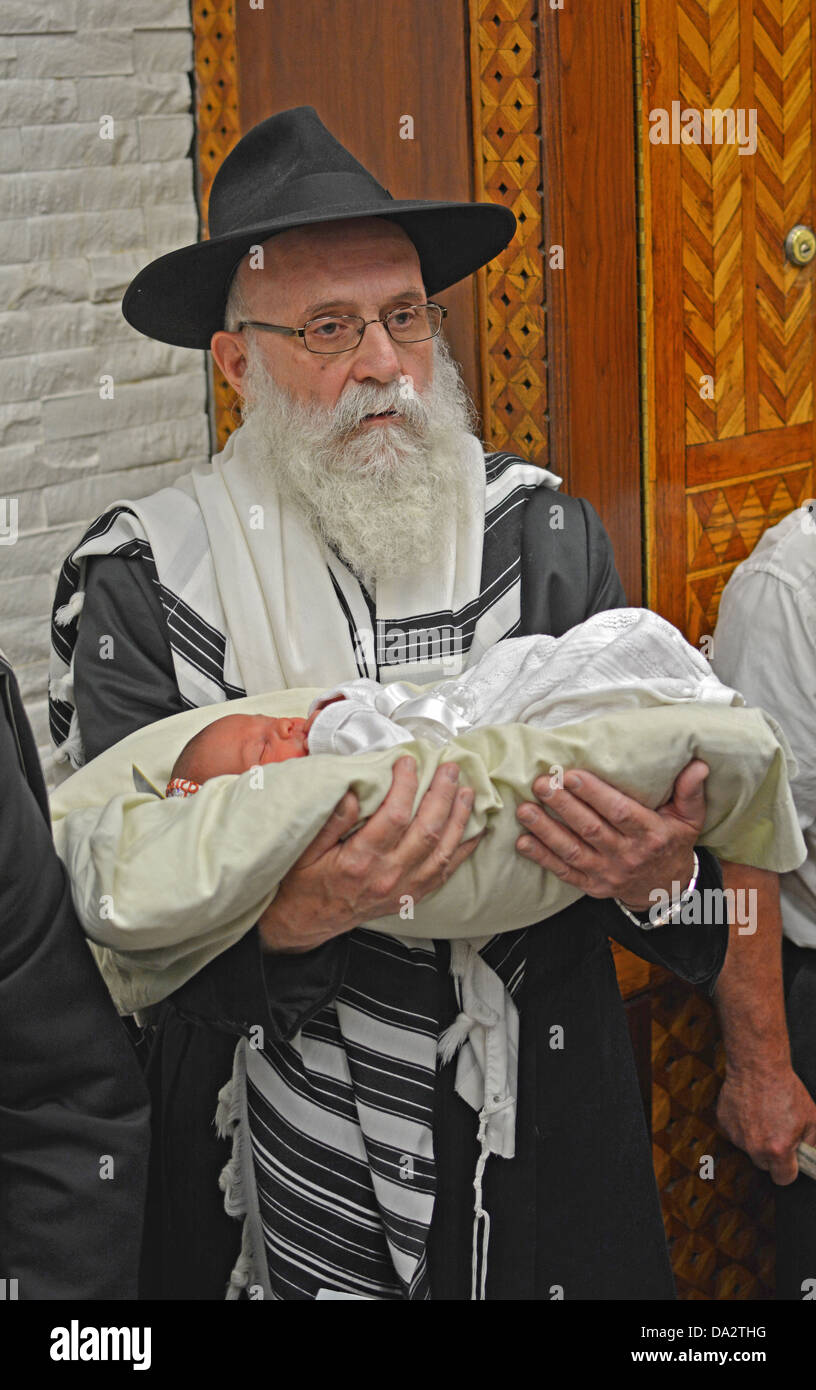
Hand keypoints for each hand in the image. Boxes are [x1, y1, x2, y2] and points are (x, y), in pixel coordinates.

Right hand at [258, 756, 481, 952]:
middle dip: (441, 794)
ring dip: (458, 818)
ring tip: (467, 791)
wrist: (305, 923)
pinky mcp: (412, 896)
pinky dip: (463, 849)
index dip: (406, 785)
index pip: (394, 816)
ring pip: (443, 850)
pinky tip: (474, 829)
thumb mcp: (304, 849)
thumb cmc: (302, 883)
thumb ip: (331, 820)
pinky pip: (446, 871)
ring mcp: (404, 889)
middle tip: (449, 768)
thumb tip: (352, 790)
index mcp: (360, 861)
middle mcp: (388, 876)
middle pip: (427, 829)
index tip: (408, 762)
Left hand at [514, 759, 708, 909]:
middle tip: (542, 783)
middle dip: (564, 806)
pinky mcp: (592, 886)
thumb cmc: (673, 843)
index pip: (620, 813)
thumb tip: (698, 764)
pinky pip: (564, 872)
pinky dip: (542, 858)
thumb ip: (689, 791)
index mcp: (651, 835)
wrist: (667, 889)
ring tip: (525, 809)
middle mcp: (628, 856)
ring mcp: (607, 873)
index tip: (573, 775)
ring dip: (545, 830)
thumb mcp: (689, 818)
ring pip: (572, 850)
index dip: (595, 795)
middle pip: (591, 829)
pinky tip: (523, 841)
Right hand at [716, 1065, 815, 1184]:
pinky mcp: (724, 1123)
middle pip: (764, 1165)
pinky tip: (751, 1107)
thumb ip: (811, 1142)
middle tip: (779, 1133)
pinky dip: (743, 1124)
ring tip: (764, 1114)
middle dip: (772, 1155)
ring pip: (749, 1147)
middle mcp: (754, 1147)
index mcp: (778, 1150)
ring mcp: (736, 1136)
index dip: (789, 1170)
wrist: (757, 1065)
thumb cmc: (785, 1088)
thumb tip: (807, 1153)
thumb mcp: (811, 1117)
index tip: (791, 1161)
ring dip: (756, 1138)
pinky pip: (736, 1132)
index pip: (784, 1179)